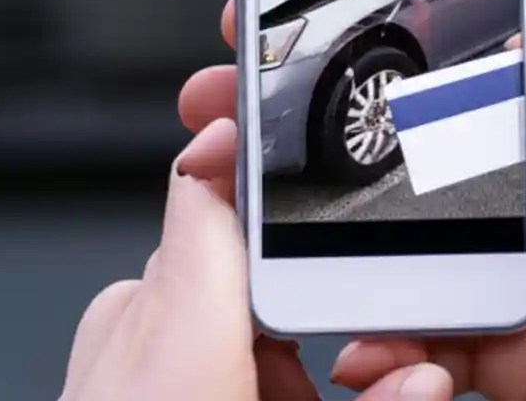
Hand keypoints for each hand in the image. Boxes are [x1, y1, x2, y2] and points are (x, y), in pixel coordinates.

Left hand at [60, 112, 454, 398]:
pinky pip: (158, 341)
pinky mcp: (92, 381)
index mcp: (176, 335)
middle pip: (224, 262)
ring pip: (194, 305)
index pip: (209, 188)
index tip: (304, 148)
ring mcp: (99, 359)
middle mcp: (126, 330)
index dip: (259, 155)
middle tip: (323, 382)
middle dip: (285, 307)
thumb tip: (433, 378)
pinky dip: (205, 367)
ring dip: (248, 348)